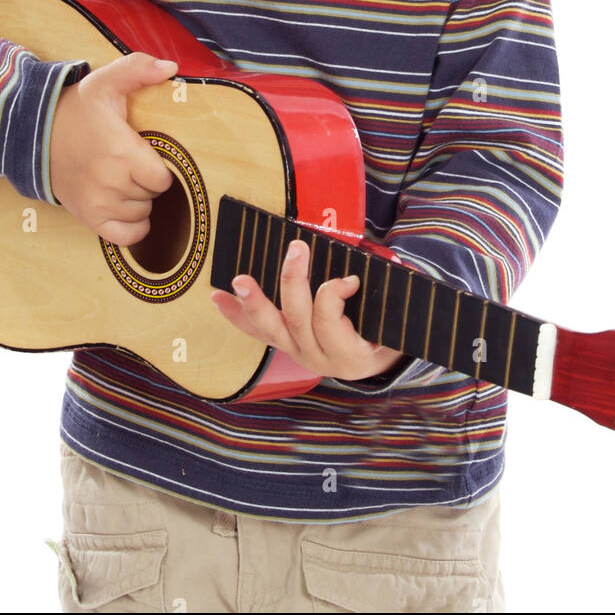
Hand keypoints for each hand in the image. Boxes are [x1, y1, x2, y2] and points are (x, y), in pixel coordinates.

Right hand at [49, 52, 176, 245]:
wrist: (35, 134)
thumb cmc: (76, 110)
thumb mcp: (105, 82)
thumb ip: (138, 69)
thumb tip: (170, 67)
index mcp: (120, 152)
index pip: (163, 178)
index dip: (160, 167)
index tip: (147, 154)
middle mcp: (110, 182)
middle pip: (153, 195)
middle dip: (148, 180)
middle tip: (132, 163)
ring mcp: (97, 204)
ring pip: (141, 213)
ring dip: (139, 200)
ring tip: (123, 179)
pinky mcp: (88, 218)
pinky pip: (126, 236)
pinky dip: (133, 227)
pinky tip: (127, 207)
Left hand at [209, 239, 403, 381]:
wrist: (377, 365)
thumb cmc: (390, 335)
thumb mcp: (396, 321)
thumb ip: (387, 294)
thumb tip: (386, 262)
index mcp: (350, 355)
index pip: (330, 320)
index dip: (334, 294)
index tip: (351, 278)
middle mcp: (319, 359)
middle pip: (297, 318)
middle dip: (293, 281)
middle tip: (297, 249)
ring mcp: (298, 354)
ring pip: (270, 329)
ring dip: (253, 302)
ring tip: (239, 280)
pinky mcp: (285, 347)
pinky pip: (258, 334)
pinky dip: (237, 316)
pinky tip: (218, 298)